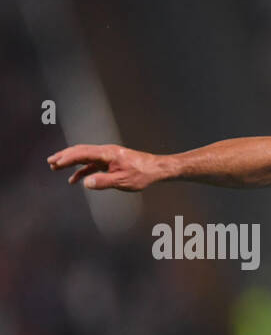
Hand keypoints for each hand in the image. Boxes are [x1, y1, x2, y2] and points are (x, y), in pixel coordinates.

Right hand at [47, 144, 165, 190]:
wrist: (156, 169)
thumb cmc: (142, 174)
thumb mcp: (123, 181)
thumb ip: (103, 182)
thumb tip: (86, 182)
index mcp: (107, 154)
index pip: (83, 153)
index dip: (68, 158)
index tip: (56, 162)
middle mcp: (105, 152)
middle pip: (80, 151)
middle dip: (64, 156)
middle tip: (50, 162)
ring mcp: (107, 156)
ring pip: (84, 157)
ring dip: (70, 162)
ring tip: (55, 167)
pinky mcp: (110, 162)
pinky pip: (92, 165)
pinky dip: (82, 170)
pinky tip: (75, 180)